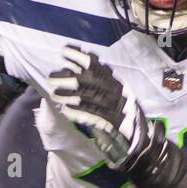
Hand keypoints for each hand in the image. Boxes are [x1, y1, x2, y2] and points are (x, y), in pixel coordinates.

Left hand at [48, 47, 149, 169]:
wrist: (137, 136)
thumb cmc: (121, 111)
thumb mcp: (112, 91)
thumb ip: (97, 80)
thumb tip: (71, 68)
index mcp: (114, 81)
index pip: (95, 65)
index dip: (79, 56)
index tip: (64, 51)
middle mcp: (114, 91)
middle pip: (88, 80)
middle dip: (67, 78)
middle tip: (50, 77)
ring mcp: (113, 106)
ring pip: (86, 97)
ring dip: (68, 95)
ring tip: (54, 94)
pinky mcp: (110, 122)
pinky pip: (91, 115)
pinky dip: (77, 112)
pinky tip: (65, 110)